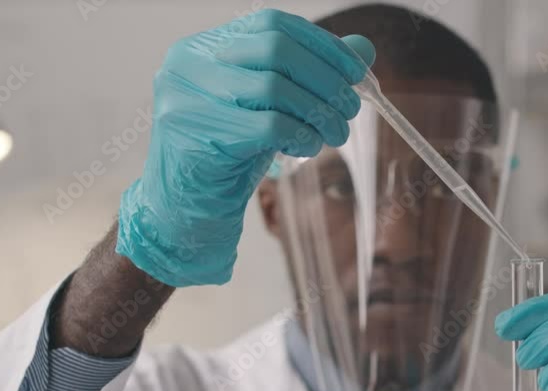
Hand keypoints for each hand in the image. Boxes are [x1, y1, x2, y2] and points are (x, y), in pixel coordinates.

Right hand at [117, 9, 374, 286]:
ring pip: (274, 88)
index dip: (321, 44)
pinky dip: (301, 135)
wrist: (187, 208)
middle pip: (276, 50)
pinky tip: (308, 148)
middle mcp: (188, 63)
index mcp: (204, 47)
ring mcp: (185, 97)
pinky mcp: (194, 134)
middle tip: (350, 108)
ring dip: (319, 112)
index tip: (356, 71)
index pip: (272, 24)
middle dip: (326, 79)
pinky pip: (267, 126)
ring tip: (335, 134)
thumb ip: (309, 74)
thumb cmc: (229, 154)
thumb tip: (362, 49)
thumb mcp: (269, 107)